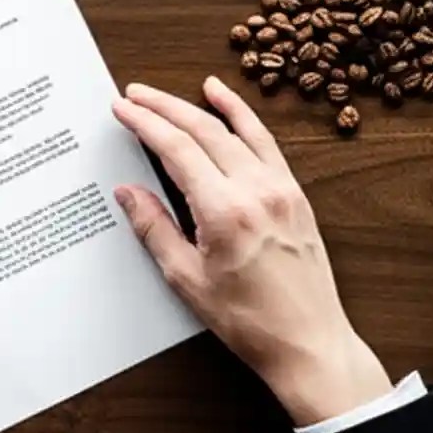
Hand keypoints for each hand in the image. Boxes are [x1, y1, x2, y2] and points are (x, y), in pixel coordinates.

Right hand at [112, 76, 390, 425]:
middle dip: (164, 107)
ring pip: (237, 129)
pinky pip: (266, 143)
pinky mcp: (296, 195)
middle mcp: (256, 190)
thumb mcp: (186, 279)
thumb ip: (154, 228)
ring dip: (203, 105)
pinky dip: (245, 118)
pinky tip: (229, 104)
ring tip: (179, 89)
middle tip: (134, 94)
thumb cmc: (249, 321)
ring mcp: (281, 189)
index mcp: (225, 212)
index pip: (176, 149)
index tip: (123, 109)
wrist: (309, 343)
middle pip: (203, 130)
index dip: (145, 123)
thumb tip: (128, 193)